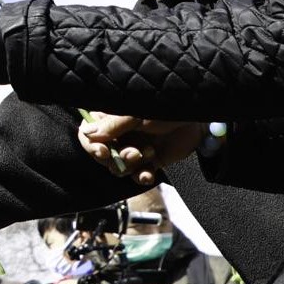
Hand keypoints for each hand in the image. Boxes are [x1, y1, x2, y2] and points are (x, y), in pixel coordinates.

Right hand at [76, 114, 205, 186]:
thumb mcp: (136, 114)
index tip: (104, 152)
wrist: (196, 118)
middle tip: (133, 153)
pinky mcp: (151, 161)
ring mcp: (134, 148)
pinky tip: (149, 175)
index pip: (89, 135)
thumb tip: (87, 133)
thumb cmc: (165, 106)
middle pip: (104, 156)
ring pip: (120, 168)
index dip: (92, 146)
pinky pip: (138, 175)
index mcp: (112, 118)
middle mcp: (120, 134)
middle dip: (117, 158)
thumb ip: (112, 125)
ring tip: (147, 154)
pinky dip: (142, 177)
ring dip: (131, 166)